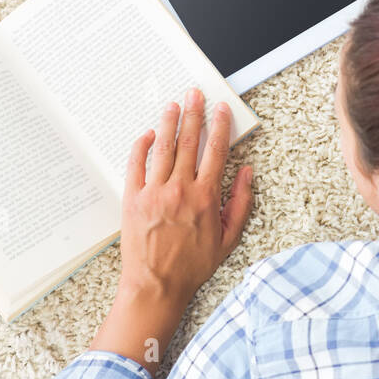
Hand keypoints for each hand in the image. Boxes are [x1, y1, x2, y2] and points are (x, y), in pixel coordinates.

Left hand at [88, 88, 253, 375]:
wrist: (156, 284)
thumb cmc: (193, 265)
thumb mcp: (228, 238)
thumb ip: (239, 202)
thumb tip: (246, 173)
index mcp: (205, 197)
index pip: (215, 151)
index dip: (220, 126)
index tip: (221, 109)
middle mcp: (180, 189)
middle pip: (188, 142)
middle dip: (194, 114)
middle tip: (194, 93)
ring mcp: (154, 192)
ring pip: (163, 148)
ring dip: (169, 123)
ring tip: (173, 105)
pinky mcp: (132, 198)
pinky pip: (136, 164)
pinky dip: (141, 146)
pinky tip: (147, 134)